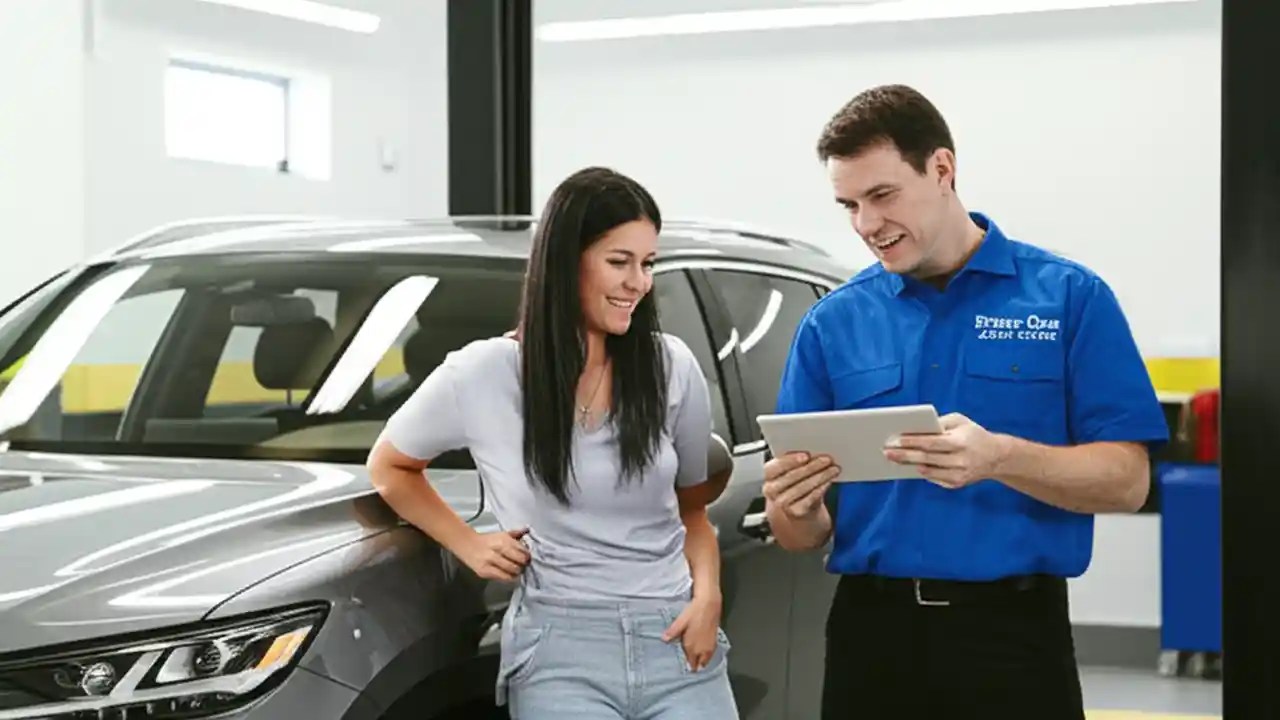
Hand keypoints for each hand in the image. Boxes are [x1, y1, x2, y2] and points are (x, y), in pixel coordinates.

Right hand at [460, 528, 530, 580]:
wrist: (467, 545)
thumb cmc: (487, 540)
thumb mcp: (502, 534)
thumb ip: (516, 534)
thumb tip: (527, 530)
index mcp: (504, 540)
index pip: (523, 551)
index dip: (528, 556)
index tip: (527, 558)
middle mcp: (498, 549)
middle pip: (519, 561)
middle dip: (524, 564)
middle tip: (523, 565)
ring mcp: (490, 561)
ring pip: (512, 570)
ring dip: (517, 572)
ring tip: (517, 570)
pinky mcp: (485, 571)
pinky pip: (502, 577)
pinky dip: (509, 577)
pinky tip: (509, 575)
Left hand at [662, 594, 722, 670]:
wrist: (709, 604)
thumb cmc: (694, 612)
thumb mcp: (681, 621)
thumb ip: (672, 632)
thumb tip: (663, 640)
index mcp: (693, 647)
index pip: (691, 664)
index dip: (687, 666)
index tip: (682, 666)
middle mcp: (703, 650)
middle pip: (699, 665)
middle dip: (694, 666)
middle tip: (687, 663)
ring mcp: (710, 646)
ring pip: (706, 661)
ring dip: (700, 661)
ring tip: (694, 658)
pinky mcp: (715, 641)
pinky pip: (710, 655)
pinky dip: (706, 656)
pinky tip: (701, 651)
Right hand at [763, 452, 839, 519]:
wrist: (798, 511)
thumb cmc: (796, 484)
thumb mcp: (792, 471)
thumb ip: (797, 461)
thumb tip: (814, 452)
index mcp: (769, 475)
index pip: (773, 467)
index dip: (790, 460)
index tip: (806, 455)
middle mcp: (771, 490)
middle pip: (791, 476)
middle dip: (811, 466)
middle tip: (826, 459)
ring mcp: (782, 503)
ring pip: (802, 487)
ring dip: (820, 477)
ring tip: (833, 469)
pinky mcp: (795, 513)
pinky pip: (809, 499)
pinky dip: (821, 489)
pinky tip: (828, 481)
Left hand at [883, 413, 1009, 489]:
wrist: (996, 456)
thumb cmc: (972, 434)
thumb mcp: (960, 421)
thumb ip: (939, 422)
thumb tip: (916, 428)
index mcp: (960, 442)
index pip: (931, 443)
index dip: (912, 442)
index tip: (895, 440)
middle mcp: (960, 460)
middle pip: (926, 458)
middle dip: (904, 455)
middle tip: (886, 451)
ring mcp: (959, 475)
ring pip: (928, 471)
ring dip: (909, 465)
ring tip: (892, 459)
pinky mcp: (956, 484)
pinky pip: (934, 478)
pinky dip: (921, 472)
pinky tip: (908, 466)